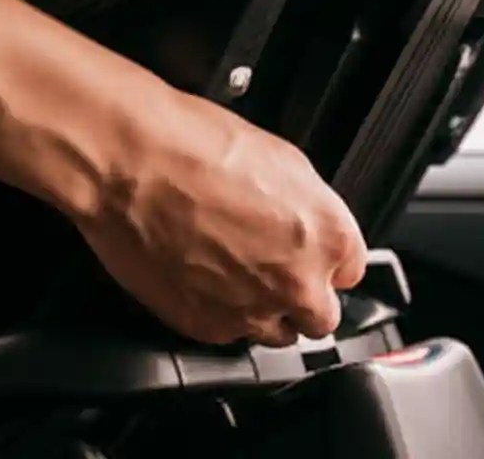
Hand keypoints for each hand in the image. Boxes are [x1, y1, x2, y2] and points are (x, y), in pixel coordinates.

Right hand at [69, 80, 367, 347]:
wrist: (131, 166)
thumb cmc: (195, 147)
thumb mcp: (281, 159)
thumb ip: (309, 208)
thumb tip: (307, 224)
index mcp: (328, 236)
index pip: (352, 269)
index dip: (326, 258)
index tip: (308, 252)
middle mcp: (298, 282)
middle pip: (322, 314)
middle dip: (303, 294)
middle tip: (274, 268)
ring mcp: (253, 311)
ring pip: (278, 333)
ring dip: (266, 310)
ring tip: (235, 275)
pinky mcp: (207, 328)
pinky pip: (229, 335)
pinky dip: (221, 314)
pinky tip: (202, 279)